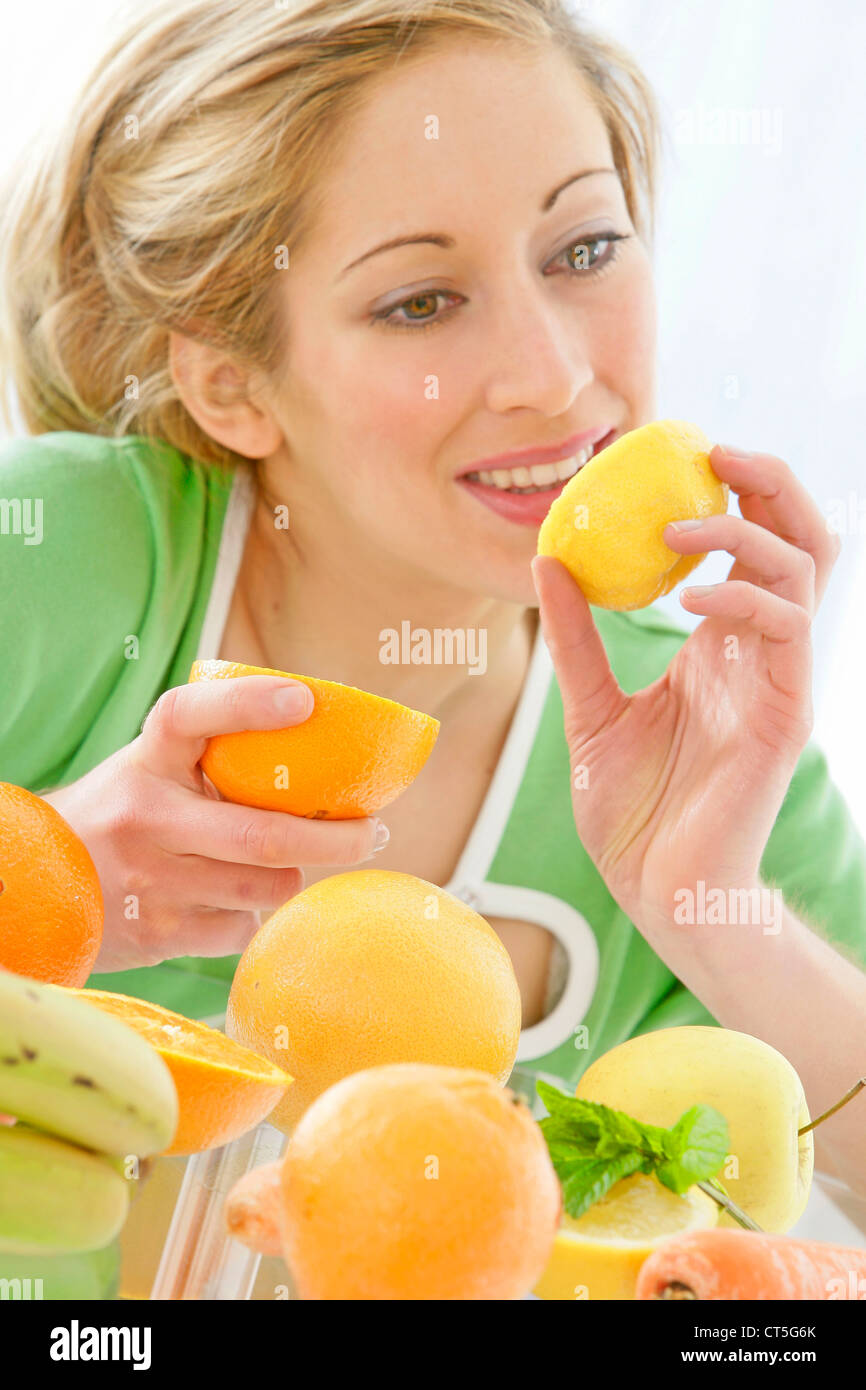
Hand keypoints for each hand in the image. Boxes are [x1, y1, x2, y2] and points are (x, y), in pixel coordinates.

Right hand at [42, 676, 386, 970]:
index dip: (249, 705)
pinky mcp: (155, 934)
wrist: (36, 885)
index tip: (305, 700)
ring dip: (291, 878)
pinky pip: (238, 928)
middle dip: (336, 838)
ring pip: (263, 888)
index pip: (188, 716)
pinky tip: (232, 902)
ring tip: (292, 865)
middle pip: (263, 834)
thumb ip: (208, 758)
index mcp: (144, 761)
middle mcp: (144, 817)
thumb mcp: (148, 771)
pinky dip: (249, 916)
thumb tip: (314, 737)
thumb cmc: (120, 816)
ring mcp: (150, 881)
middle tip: (372, 832)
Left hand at [531, 443, 840, 940]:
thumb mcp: (591, 710)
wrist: (657, 890)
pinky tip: (686, 597)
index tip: (677, 454)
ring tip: (677, 524)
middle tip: (711, 450)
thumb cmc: (634, 811)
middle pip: (801, 535)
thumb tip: (544, 561)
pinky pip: (787, 628)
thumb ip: (576, 640)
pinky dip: (743, 594)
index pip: (752, 543)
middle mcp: (760, 650)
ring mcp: (779, 678)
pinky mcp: (784, 712)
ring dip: (748, 527)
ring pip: (806, 565)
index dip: (731, 489)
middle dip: (767, 480)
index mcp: (722, 645)